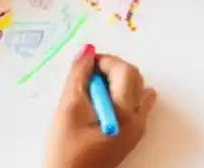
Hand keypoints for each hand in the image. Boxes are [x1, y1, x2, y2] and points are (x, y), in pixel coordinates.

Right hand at [45, 45, 156, 167]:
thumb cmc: (66, 152)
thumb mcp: (68, 109)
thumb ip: (79, 76)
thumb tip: (86, 51)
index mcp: (125, 112)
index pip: (125, 71)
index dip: (105, 61)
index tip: (85, 63)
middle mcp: (137, 120)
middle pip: (134, 78)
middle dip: (112, 70)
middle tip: (87, 75)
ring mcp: (136, 128)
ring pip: (136, 91)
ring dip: (117, 82)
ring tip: (91, 93)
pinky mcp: (130, 135)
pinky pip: (134, 106)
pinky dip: (120, 96)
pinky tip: (98, 105)